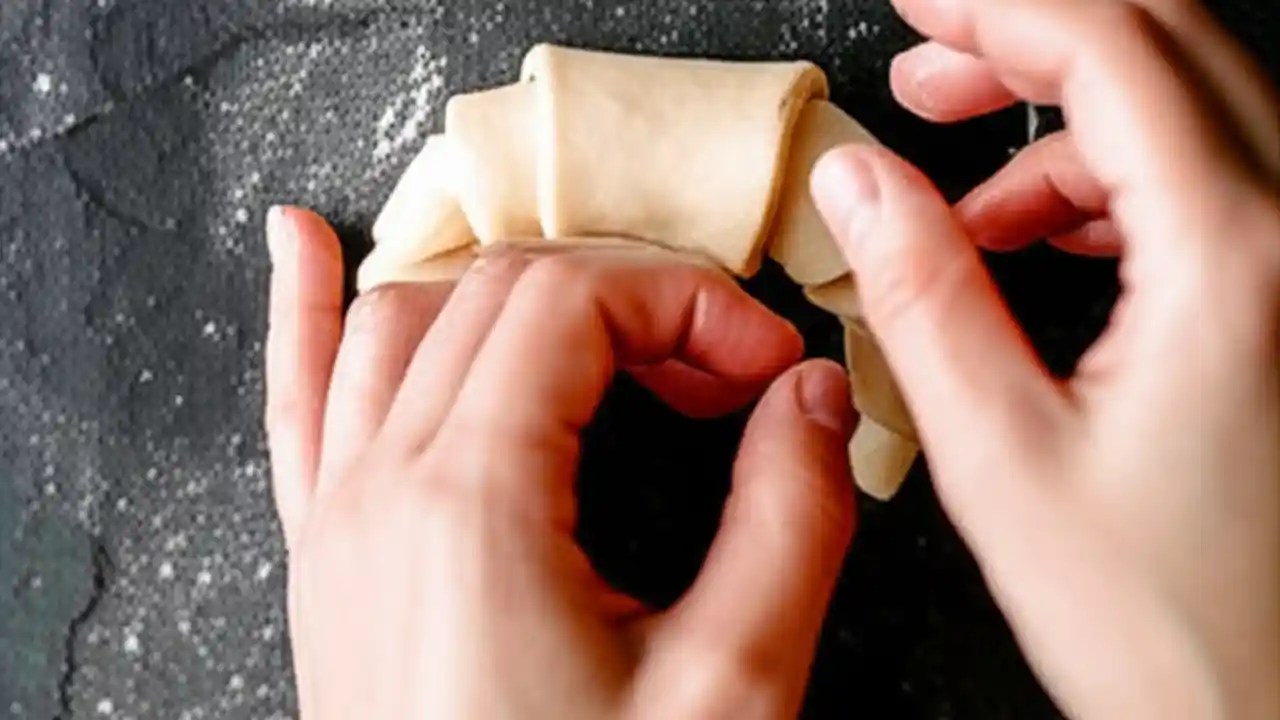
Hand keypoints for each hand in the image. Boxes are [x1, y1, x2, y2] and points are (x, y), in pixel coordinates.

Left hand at [263, 209, 856, 718]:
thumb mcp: (729, 690)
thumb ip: (789, 519)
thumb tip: (818, 401)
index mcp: (472, 501)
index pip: (576, 299)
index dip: (693, 304)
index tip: (770, 367)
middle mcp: (380, 487)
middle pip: (496, 292)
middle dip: (629, 298)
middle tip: (721, 373)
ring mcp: (337, 518)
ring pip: (398, 321)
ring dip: (505, 291)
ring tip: (601, 314)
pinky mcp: (328, 558)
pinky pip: (296, 400)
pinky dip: (305, 311)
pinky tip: (303, 244)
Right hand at [812, 1, 1279, 717]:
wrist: (1271, 712)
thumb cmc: (1164, 622)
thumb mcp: (1002, 454)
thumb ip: (921, 294)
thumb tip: (855, 182)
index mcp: (1236, 260)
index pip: (1109, 49)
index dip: (993, 6)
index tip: (912, 7)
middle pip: (1167, 47)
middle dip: (1028, 41)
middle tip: (921, 78)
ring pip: (1188, 114)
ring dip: (1065, 127)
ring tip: (961, 194)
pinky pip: (1204, 187)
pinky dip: (1108, 190)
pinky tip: (1032, 247)